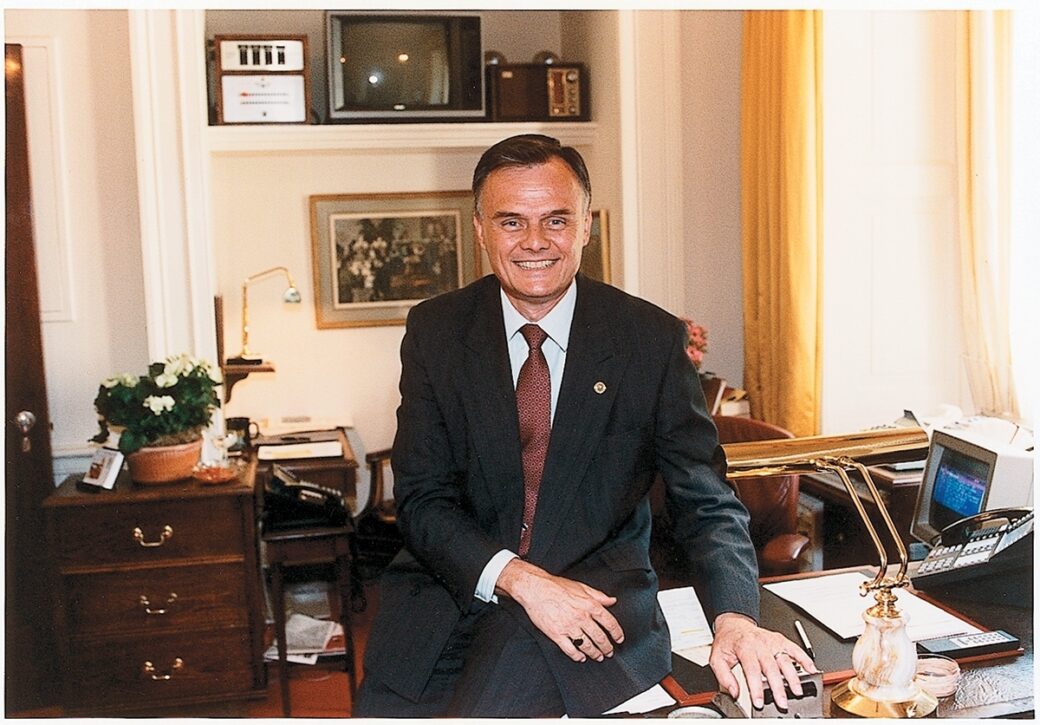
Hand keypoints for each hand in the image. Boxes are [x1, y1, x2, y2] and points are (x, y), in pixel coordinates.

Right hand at [496, 558, 624, 662]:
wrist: (535, 589)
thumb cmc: (556, 586)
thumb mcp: (581, 587)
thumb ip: (598, 595)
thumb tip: (612, 601)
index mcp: (589, 605)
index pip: (609, 622)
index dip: (617, 633)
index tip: (619, 639)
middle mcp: (581, 617)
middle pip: (600, 637)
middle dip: (607, 647)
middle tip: (609, 652)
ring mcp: (569, 627)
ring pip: (587, 645)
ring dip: (594, 653)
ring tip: (598, 657)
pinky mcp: (557, 634)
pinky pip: (570, 649)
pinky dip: (577, 656)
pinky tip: (580, 657)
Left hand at [709, 613, 816, 710]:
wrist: (734, 625)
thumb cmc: (728, 642)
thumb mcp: (717, 657)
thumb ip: (724, 676)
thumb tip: (734, 692)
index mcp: (744, 647)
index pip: (752, 670)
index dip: (756, 687)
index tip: (759, 701)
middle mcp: (760, 644)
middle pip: (771, 667)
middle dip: (777, 687)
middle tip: (781, 702)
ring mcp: (772, 642)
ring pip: (785, 660)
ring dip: (793, 677)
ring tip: (797, 691)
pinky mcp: (781, 641)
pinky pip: (795, 649)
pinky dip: (805, 659)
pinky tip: (811, 669)